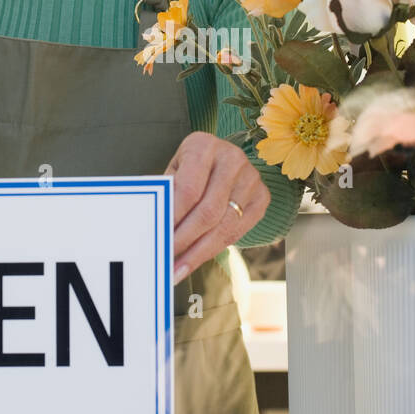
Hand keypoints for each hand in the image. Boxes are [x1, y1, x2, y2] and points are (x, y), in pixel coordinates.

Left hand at [164, 131, 269, 282]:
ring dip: (198, 252)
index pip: (188, 190)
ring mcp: (251, 177)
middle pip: (208, 212)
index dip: (173, 219)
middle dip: (185, 240)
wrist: (222, 161)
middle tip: (166, 258)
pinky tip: (196, 260)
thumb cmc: (190, 169)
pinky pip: (237, 232)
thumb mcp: (174, 172)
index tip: (158, 239)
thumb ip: (166, 195)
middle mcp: (232, 158)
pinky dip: (215, 250)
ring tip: (177, 268)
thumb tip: (152, 229)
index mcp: (204, 146)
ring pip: (224, 226)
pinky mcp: (262, 196)